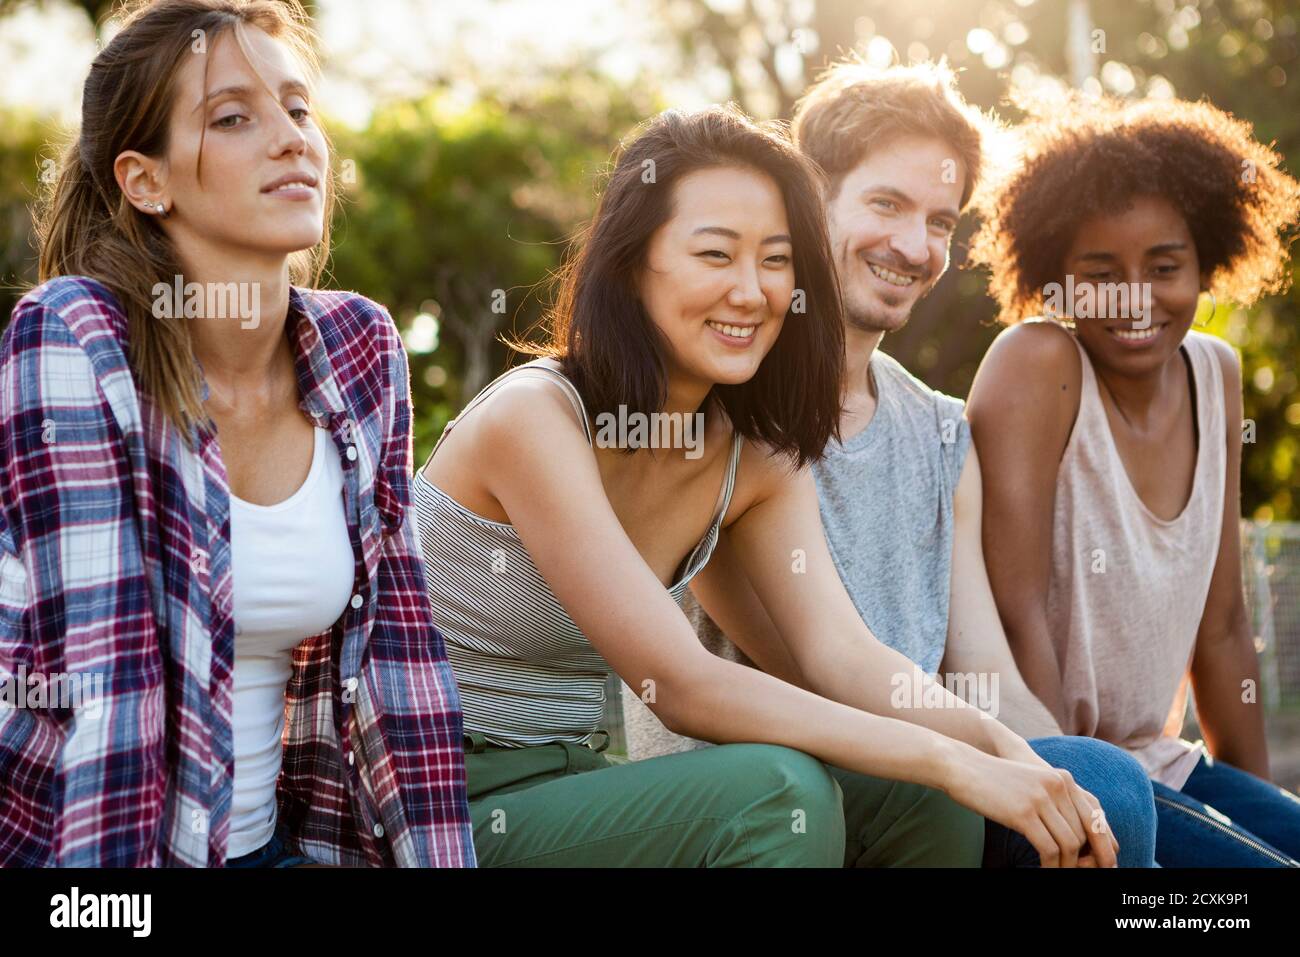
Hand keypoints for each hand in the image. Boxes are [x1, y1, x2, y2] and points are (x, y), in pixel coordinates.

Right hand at [945, 745, 1119, 867]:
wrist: (963, 767)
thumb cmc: (995, 781)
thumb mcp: (1031, 785)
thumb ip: (1054, 802)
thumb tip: (1075, 838)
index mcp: (1063, 779)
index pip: (1096, 818)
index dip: (1103, 846)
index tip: (1102, 865)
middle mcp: (1058, 785)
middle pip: (1086, 834)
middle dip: (1086, 860)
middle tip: (1077, 873)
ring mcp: (1041, 798)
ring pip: (1070, 844)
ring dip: (1067, 866)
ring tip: (1060, 874)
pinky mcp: (1023, 813)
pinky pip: (1049, 849)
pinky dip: (1051, 867)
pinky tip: (1045, 871)